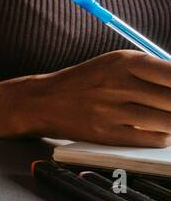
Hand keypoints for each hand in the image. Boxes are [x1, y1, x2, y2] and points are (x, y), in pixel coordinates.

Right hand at [0, 50, 170, 146]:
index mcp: (122, 61)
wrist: (42, 101)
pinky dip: (162, 137)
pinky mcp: (107, 134)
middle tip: (169, 106)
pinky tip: (156, 131)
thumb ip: (149, 71)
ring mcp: (111, 111)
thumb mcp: (113, 64)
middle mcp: (117, 84)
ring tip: (164, 117)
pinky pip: (152, 139)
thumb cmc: (84, 82)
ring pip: (168, 122)